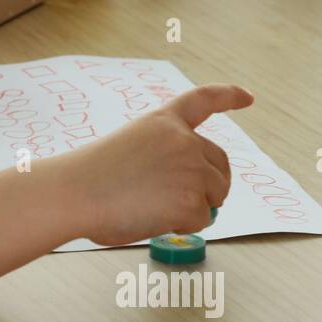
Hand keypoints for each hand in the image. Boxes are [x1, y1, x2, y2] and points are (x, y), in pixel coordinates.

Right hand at [61, 84, 255, 246]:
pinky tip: (152, 218)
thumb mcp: (129, 150)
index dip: (228, 96)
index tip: (247, 97)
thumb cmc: (88, 179)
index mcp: (163, 122)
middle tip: (186, 202)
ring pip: (214, 196)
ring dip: (194, 207)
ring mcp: (191, 169)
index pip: (203, 100)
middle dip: (212, 185)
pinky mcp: (192, 200)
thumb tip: (182, 196)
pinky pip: (202, 219)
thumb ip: (161, 160)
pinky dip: (182, 225)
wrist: (74, 193)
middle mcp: (183, 140)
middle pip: (220, 165)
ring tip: (153, 208)